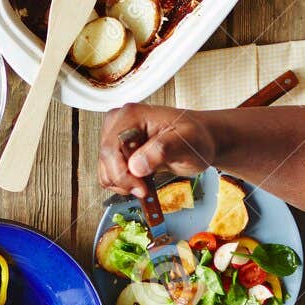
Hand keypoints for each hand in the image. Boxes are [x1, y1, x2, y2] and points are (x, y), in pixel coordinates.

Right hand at [99, 104, 215, 199]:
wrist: (200, 140)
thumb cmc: (196, 136)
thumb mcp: (187, 141)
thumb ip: (162, 150)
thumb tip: (136, 166)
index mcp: (131, 115)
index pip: (111, 148)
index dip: (122, 173)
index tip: (141, 189)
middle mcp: (118, 123)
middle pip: (105, 160)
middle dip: (124, 180)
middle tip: (146, 188)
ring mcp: (116, 137)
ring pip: (105, 170)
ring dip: (124, 184)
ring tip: (147, 182)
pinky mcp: (118, 151)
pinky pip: (111, 174)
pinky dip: (125, 184)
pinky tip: (142, 181)